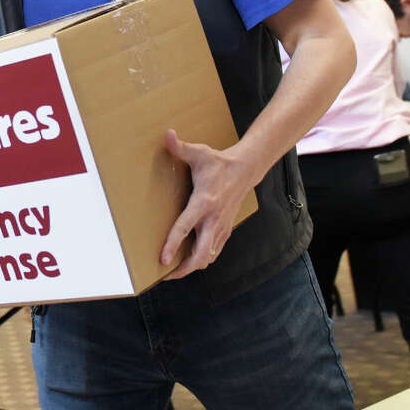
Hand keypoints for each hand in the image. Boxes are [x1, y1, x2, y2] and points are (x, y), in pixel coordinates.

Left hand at [160, 129, 255, 279]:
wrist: (245, 170)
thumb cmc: (219, 163)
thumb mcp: (200, 153)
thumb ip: (180, 148)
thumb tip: (167, 135)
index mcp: (204, 203)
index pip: (186, 228)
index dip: (173, 244)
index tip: (163, 259)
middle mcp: (213, 219)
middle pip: (201, 255)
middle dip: (183, 268)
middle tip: (165, 275)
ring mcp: (221, 227)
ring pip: (208, 258)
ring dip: (192, 267)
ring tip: (174, 272)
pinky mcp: (225, 230)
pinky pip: (213, 252)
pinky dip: (201, 260)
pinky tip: (189, 262)